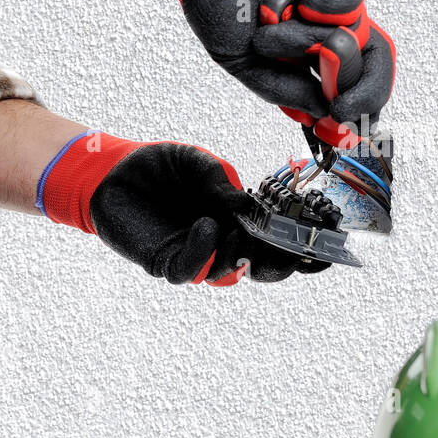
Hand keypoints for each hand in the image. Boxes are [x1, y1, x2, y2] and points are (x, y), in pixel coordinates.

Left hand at [39, 133, 328, 284]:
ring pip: (226, 272)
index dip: (300, 248)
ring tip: (231, 227)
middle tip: (286, 251)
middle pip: (259, 269)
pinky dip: (202, 252)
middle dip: (277, 264)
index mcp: (238, 218)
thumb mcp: (199, 165)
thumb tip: (255, 212)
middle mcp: (220, 241)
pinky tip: (206, 227)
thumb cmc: (160, 165)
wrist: (113, 170)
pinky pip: (189, 270)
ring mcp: (194, 253)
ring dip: (236, 253)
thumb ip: (225, 188)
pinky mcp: (164, 261)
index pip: (275, 242)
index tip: (323, 243)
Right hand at [135, 0, 394, 126]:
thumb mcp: (246, 64)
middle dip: (359, 92)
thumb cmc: (222, 5)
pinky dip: (314, 4)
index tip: (344, 128)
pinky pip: (348, 6)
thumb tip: (325, 113)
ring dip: (304, 40)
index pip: (348, 84)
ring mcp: (338, 3)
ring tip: (274, 18)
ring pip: (351, 42)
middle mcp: (327, 29)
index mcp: (307, 54)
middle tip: (339, 107)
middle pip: (371, 67)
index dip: (356, 106)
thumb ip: (284, 91)